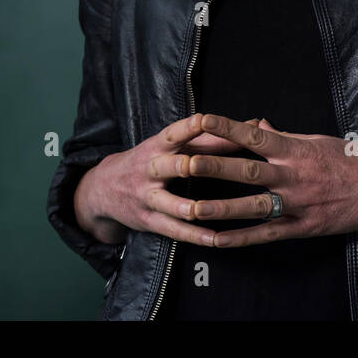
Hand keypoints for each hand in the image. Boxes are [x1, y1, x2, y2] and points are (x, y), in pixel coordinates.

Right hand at [74, 114, 264, 246]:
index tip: (204, 118)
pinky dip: (194, 235)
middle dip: (182, 165)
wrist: (103, 188)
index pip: (173, 133)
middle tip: (198, 165)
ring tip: (203, 210)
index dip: (188, 127)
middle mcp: (150, 169)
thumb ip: (212, 137)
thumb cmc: (153, 159)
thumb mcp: (173, 145)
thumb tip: (254, 124)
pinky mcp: (148, 220)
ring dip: (186, 206)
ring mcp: (147, 196)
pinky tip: (215, 239)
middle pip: (167, 165)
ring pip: (166, 202)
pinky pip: (172, 230)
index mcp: (158, 145)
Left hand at [182, 113, 357, 247]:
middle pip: (248, 171)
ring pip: (254, 207)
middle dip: (215, 168)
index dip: (227, 128)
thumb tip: (258, 124)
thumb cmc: (352, 158)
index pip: (255, 135)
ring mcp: (299, 203)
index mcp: (296, 150)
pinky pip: (268, 234)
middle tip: (184, 164)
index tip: (201, 120)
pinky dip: (242, 239)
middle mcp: (295, 176)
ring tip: (192, 209)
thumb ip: (284, 136)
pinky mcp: (305, 227)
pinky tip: (218, 241)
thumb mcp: (317, 140)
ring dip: (222, 209)